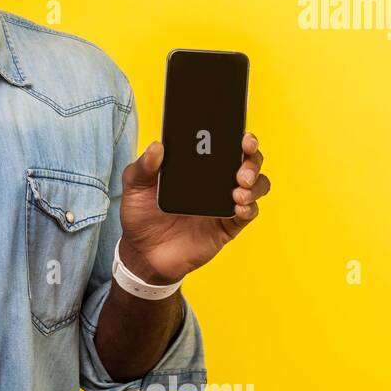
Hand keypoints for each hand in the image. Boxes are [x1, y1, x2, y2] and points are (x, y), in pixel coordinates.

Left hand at [118, 132, 270, 284]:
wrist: (143, 253)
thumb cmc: (140, 215)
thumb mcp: (135, 187)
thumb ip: (143, 167)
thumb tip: (157, 146)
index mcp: (197, 165)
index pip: (225, 144)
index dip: (239, 137)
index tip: (242, 137)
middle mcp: (216, 180)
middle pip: (248, 161)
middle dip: (252, 160)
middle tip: (241, 170)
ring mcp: (224, 202)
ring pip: (256, 185)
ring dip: (255, 184)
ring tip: (239, 190)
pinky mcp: (228, 225)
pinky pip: (249, 213)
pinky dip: (250, 208)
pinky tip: (239, 208)